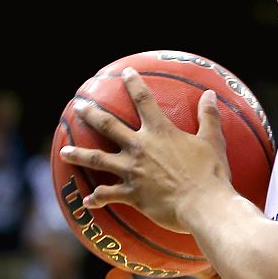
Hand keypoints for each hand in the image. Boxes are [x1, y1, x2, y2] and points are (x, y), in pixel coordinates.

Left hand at [60, 68, 232, 232]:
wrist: (202, 204)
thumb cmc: (210, 173)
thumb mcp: (213, 141)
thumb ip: (209, 116)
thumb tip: (210, 94)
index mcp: (160, 132)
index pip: (143, 100)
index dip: (133, 84)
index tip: (125, 73)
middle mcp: (140, 147)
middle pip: (109, 125)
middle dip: (91, 114)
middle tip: (78, 106)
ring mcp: (132, 171)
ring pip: (97, 160)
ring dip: (79, 154)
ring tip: (64, 151)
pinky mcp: (131, 194)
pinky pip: (108, 195)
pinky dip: (97, 198)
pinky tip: (88, 201)